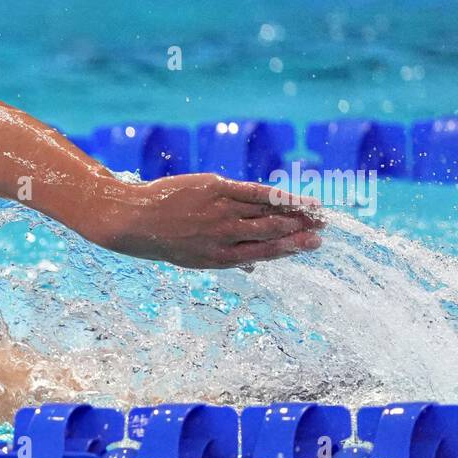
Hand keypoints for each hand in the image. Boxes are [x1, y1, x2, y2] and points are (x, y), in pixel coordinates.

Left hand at [100, 173, 323, 268]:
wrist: (134, 219)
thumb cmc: (165, 239)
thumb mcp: (194, 259)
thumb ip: (227, 259)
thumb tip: (254, 269)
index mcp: (220, 258)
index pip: (264, 254)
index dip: (290, 249)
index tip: (313, 245)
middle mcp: (224, 237)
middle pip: (271, 234)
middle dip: (300, 233)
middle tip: (323, 231)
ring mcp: (221, 212)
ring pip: (268, 214)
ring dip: (297, 214)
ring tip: (318, 214)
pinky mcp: (217, 189)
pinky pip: (256, 193)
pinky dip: (280, 196)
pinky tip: (298, 199)